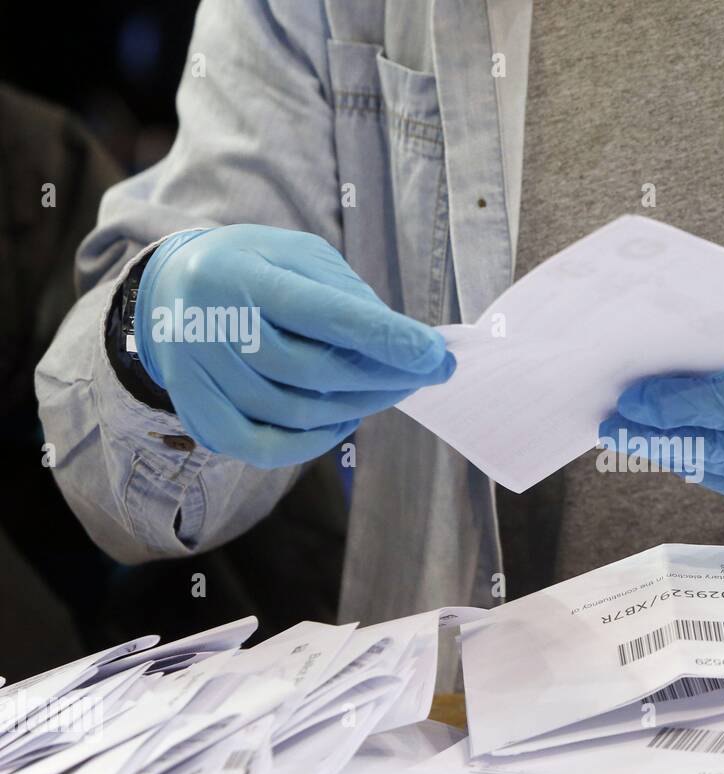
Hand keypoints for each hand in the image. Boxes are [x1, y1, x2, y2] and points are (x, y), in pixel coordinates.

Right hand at [133, 224, 454, 468]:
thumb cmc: (256, 269)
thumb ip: (349, 296)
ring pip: (298, 411)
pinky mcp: (197, 412)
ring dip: (360, 406)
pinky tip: (345, 419)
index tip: (435, 354)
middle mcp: (210, 325)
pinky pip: (265, 447)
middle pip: (314, 370)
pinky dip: (315, 443)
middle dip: (384, 376)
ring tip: (393, 389)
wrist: (171, 290)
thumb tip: (407, 345)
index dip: (383, 337)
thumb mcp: (300, 257)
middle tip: (427, 372)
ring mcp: (198, 374)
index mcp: (239, 274)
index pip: (321, 313)